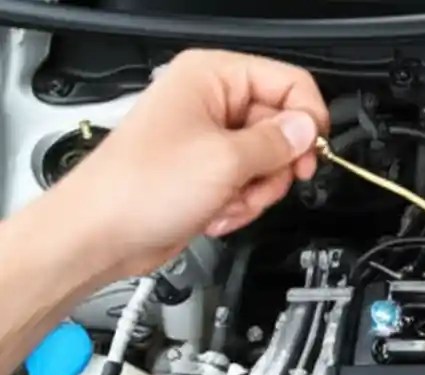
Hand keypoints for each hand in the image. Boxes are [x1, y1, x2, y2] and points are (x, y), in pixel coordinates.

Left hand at [53, 49, 327, 279]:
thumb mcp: (226, 160)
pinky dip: (241, 204)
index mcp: (210, 77)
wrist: (101, 235)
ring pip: (269, 162)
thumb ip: (278, 142)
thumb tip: (308, 131)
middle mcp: (210, 102)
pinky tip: (216, 211)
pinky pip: (250, 185)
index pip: (288, 82)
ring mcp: (209, 140)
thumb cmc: (138, 188)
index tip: (311, 151)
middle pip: (282, 127)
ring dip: (256, 191)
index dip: (307, 118)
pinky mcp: (208, 173)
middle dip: (275, 165)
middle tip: (263, 180)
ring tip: (229, 200)